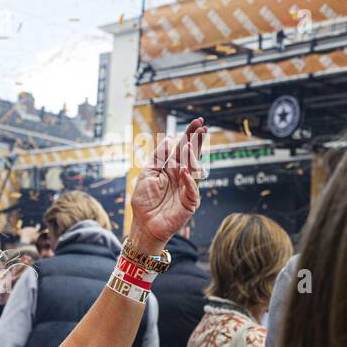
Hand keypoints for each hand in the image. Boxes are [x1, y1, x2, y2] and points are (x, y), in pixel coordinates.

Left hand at [128, 117, 206, 252]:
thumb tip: (169, 139)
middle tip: (203, 126)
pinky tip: (185, 170)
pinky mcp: (190, 202)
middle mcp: (182, 175)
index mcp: (171, 167)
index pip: (182, 147)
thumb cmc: (144, 201)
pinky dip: (189, 179)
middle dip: (197, 140)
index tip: (198, 121)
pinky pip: (192, 189)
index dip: (190, 134)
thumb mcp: (147, 174)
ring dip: (192, 157)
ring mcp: (187, 187)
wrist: (144, 224)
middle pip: (192, 154)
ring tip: (188, 145)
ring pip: (194, 169)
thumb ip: (158, 158)